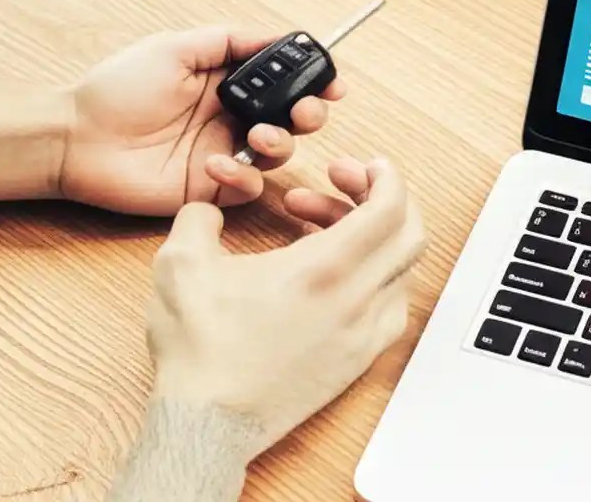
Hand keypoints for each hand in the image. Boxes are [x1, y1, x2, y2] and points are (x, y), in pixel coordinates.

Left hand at [59, 27, 345, 214]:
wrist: (76, 138)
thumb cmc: (117, 89)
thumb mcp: (176, 47)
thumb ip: (231, 40)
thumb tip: (279, 35)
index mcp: (229, 84)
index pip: (286, 82)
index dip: (316, 82)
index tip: (334, 83)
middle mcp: (234, 119)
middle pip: (295, 119)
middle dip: (311, 114)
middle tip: (304, 113)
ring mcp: (226, 154)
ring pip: (281, 154)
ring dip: (280, 143)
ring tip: (256, 135)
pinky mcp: (213, 189)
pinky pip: (249, 187)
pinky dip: (243, 176)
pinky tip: (215, 163)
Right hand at [146, 157, 425, 460]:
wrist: (211, 424)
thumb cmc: (201, 352)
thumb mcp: (180, 266)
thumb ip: (199, 217)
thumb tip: (210, 204)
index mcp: (325, 270)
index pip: (391, 208)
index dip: (386, 178)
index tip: (370, 165)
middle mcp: (359, 300)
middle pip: (409, 233)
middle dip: (383, 198)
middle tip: (342, 185)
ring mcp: (366, 332)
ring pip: (400, 267)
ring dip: (373, 237)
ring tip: (316, 228)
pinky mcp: (362, 357)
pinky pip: (391, 302)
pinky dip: (375, 274)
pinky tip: (334, 272)